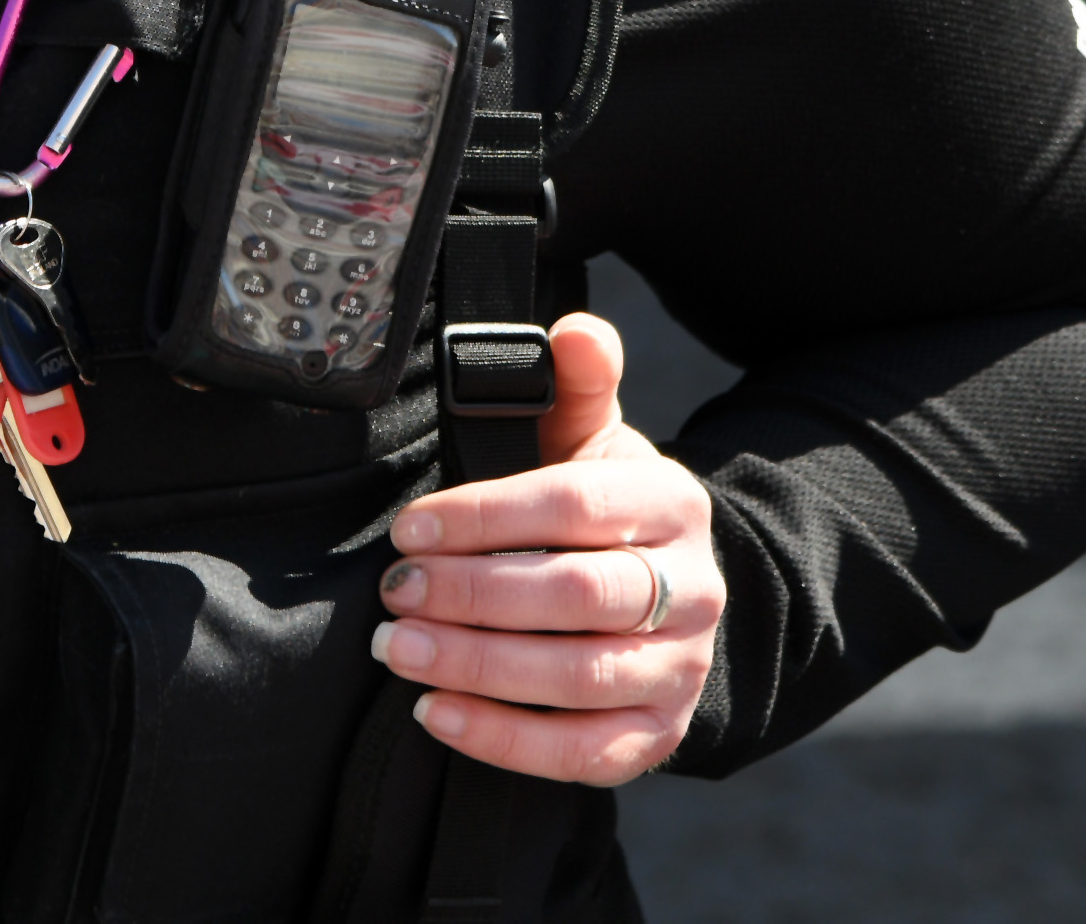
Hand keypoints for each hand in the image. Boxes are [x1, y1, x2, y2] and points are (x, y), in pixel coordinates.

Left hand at [372, 311, 721, 785]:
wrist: (665, 593)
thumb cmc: (599, 507)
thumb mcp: (591, 437)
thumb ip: (578, 382)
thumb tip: (577, 332)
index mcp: (670, 501)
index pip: (574, 505)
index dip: (486, 516)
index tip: (410, 529)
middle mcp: (691, 589)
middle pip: (577, 595)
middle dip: (473, 594)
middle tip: (393, 593)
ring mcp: (681, 669)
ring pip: (580, 677)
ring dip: (479, 666)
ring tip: (399, 649)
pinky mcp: (658, 734)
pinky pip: (586, 754)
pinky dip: (506, 740)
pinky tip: (435, 715)